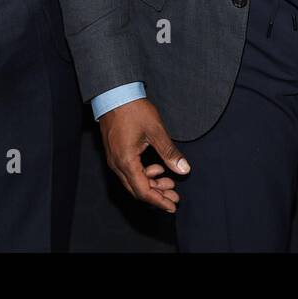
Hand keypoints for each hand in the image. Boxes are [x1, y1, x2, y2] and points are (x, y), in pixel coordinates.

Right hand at [98, 98, 189, 212]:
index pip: (143, 191)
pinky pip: (129, 172)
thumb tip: (184, 170)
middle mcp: (117, 164)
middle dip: (158, 195)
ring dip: (152, 185)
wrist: (113, 93)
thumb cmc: (133, 109)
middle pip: (137, 190)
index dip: (159, 201)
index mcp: (126, 161)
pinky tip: (157, 167)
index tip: (173, 206)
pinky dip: (144, 175)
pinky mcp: (115, 153)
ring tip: (169, 181)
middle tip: (176, 195)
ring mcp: (114, 159)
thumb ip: (169, 153)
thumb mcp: (156, 131)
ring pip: (133, 182)